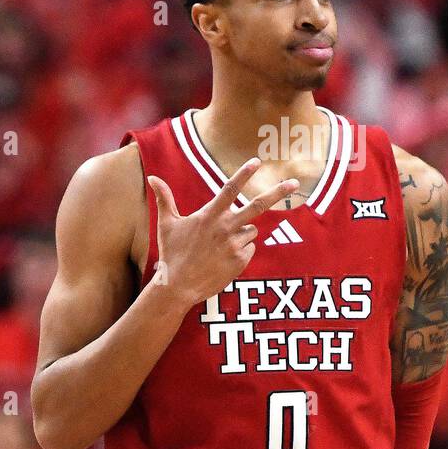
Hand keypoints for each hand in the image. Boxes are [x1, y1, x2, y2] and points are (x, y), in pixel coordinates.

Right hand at [147, 158, 296, 307]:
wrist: (177, 287)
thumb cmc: (172, 253)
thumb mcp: (166, 224)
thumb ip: (164, 198)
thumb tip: (152, 177)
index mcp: (209, 216)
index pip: (229, 190)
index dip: (244, 174)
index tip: (257, 161)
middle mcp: (225, 228)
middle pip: (257, 206)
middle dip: (278, 193)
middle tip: (296, 183)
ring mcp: (234, 245)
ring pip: (251, 230)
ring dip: (242, 233)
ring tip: (220, 246)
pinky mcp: (240, 261)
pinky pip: (250, 248)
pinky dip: (242, 250)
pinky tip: (224, 258)